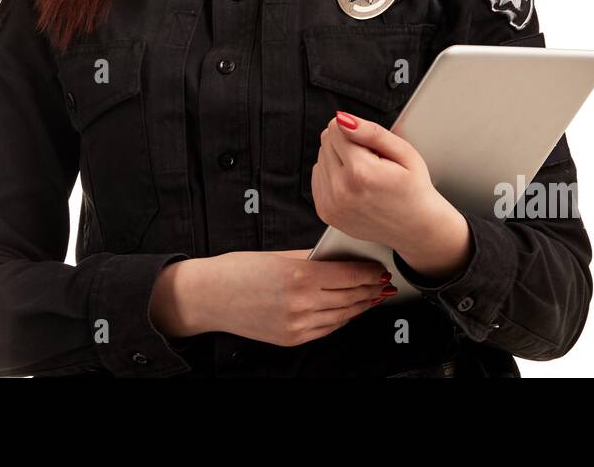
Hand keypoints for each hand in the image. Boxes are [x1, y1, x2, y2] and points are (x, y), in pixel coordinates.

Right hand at [157, 250, 397, 346]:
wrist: (209, 297)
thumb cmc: (237, 271)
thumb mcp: (277, 255)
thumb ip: (311, 258)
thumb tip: (337, 258)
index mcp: (299, 276)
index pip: (349, 274)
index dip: (369, 271)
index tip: (379, 266)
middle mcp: (301, 303)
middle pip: (350, 295)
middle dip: (371, 288)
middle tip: (384, 281)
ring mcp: (297, 324)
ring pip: (343, 315)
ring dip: (362, 305)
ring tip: (373, 296)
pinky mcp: (291, 338)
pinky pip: (327, 328)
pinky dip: (342, 318)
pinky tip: (349, 310)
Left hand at [310, 111, 457, 255]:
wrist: (415, 228)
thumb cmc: (414, 189)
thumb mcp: (404, 153)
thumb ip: (372, 132)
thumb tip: (342, 119)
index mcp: (361, 173)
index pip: (335, 128)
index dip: (357, 133)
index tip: (374, 149)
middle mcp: (340, 190)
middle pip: (325, 141)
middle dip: (347, 144)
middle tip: (372, 163)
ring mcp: (331, 204)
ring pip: (320, 158)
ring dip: (339, 161)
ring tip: (365, 177)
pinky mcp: (325, 212)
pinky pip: (317, 176)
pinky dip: (333, 176)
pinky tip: (354, 186)